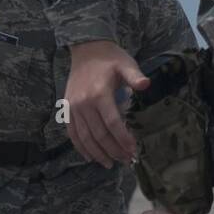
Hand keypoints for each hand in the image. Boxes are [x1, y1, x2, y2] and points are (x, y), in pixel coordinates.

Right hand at [65, 40, 148, 167]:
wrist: (86, 50)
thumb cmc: (111, 59)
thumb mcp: (126, 64)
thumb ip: (135, 76)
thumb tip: (146, 84)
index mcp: (99, 94)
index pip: (112, 123)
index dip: (122, 139)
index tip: (133, 150)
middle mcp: (83, 103)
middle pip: (99, 134)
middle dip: (114, 150)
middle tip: (126, 160)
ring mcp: (73, 108)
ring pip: (85, 137)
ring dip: (98, 153)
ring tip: (111, 164)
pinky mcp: (67, 109)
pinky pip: (72, 133)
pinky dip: (81, 147)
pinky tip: (91, 157)